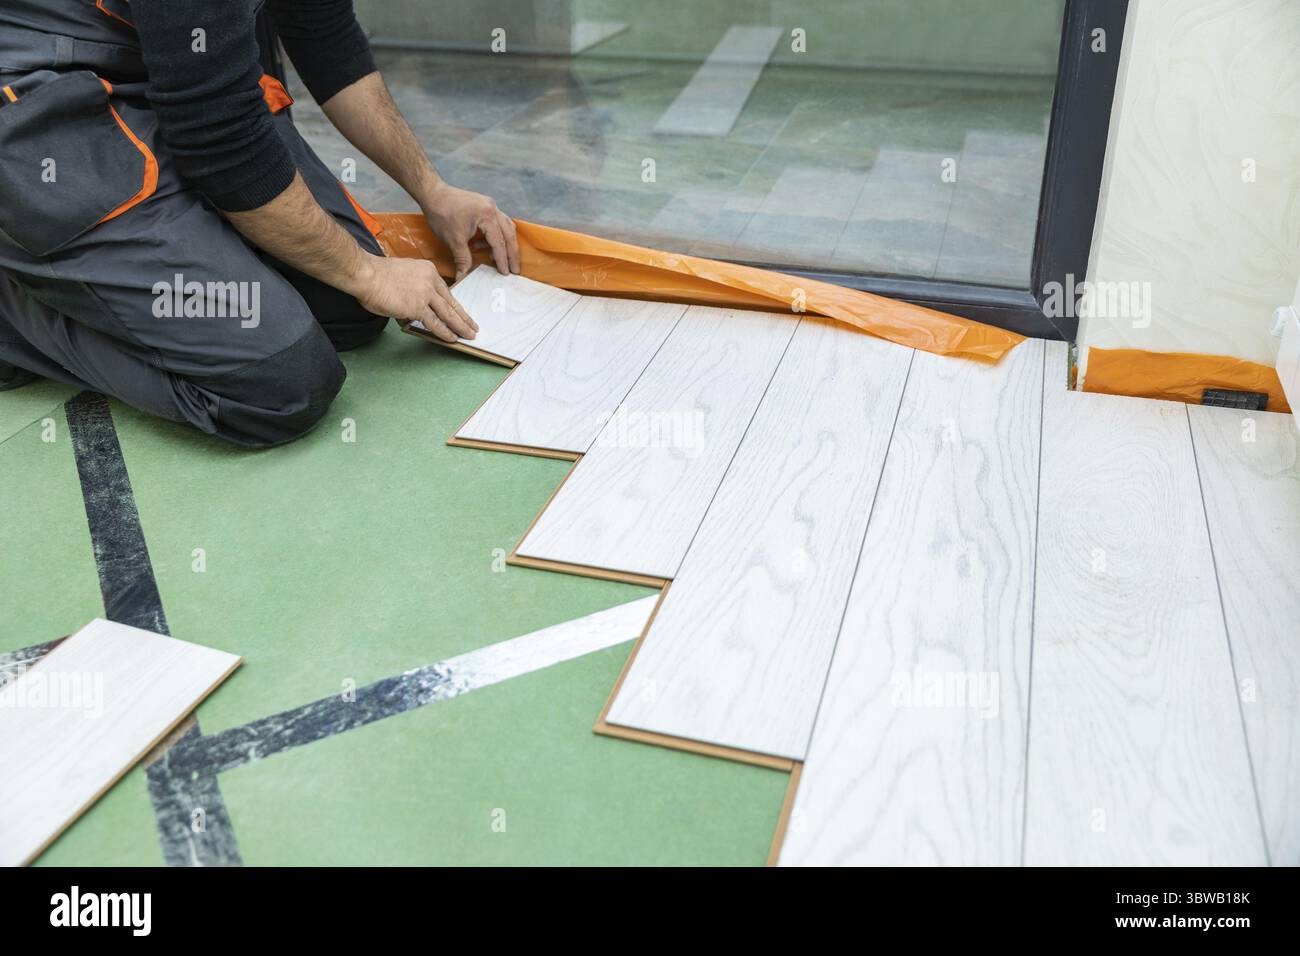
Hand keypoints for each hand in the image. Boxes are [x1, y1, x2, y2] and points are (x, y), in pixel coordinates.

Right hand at [351, 255, 477, 341]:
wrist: (366, 274)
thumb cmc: (377, 275)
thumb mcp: (403, 274)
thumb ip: (413, 289)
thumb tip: (413, 313)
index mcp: (428, 270)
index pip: (446, 291)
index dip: (455, 304)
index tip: (462, 312)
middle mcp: (430, 281)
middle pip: (451, 303)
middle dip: (464, 317)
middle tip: (474, 327)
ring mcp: (425, 294)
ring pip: (448, 313)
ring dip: (461, 327)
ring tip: (470, 335)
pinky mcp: (418, 307)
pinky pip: (435, 323)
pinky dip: (445, 332)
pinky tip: (452, 339)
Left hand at [419, 182, 520, 280]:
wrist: (433, 194)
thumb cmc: (441, 213)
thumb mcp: (453, 240)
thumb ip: (462, 259)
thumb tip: (463, 277)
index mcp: (487, 216)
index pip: (499, 242)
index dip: (502, 259)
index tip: (505, 273)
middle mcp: (492, 209)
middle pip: (509, 234)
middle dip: (512, 254)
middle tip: (514, 270)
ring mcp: (490, 205)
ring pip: (506, 227)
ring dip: (506, 244)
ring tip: (502, 259)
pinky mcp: (485, 206)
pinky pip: (499, 222)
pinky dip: (498, 235)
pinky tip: (487, 244)